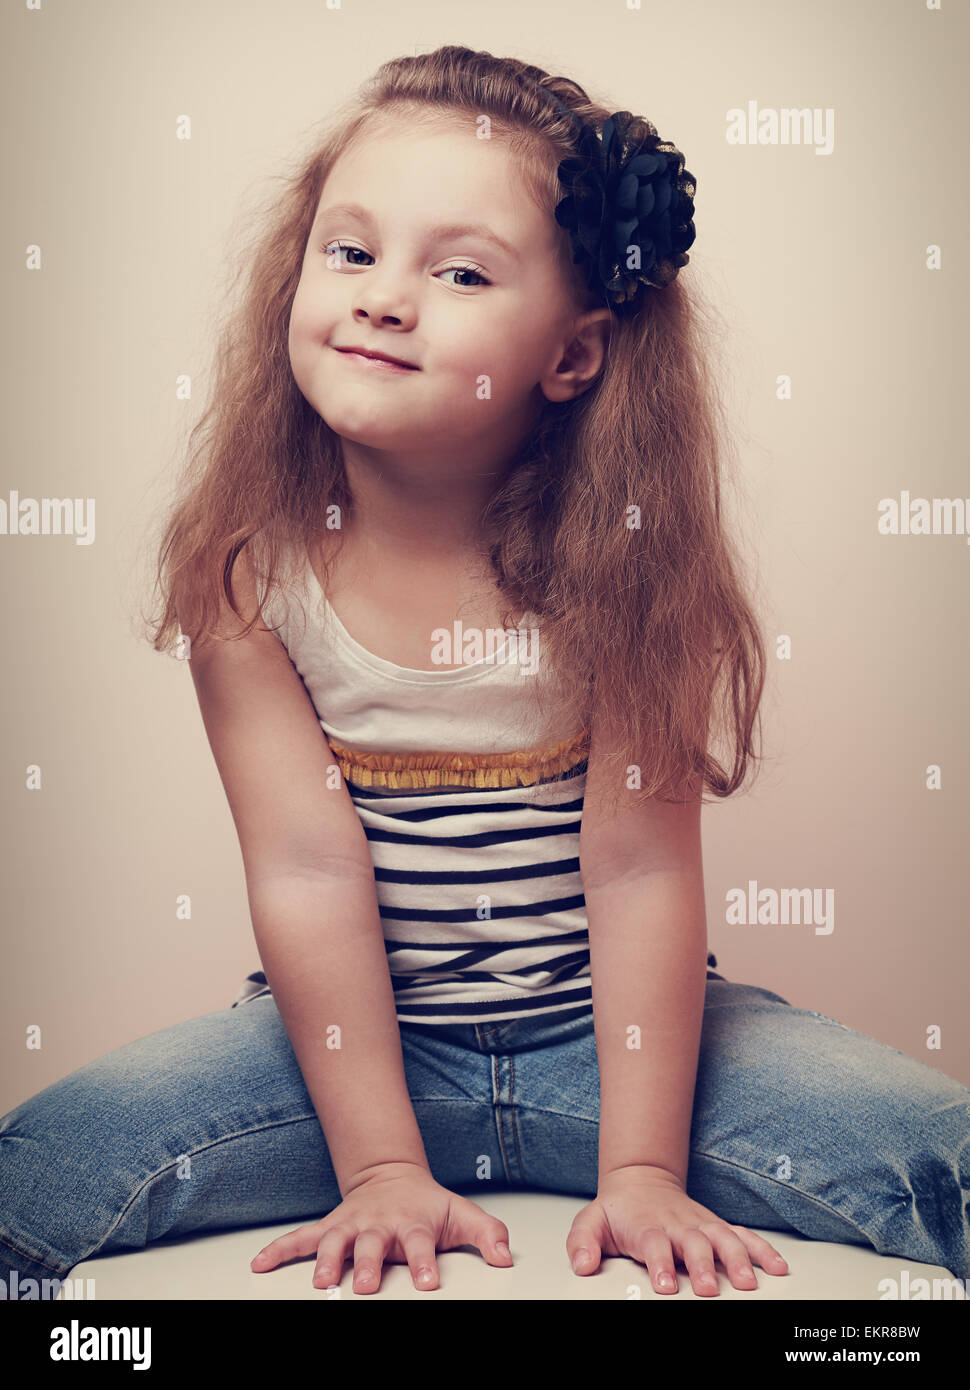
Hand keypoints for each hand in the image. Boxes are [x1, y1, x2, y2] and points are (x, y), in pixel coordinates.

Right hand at [250, 1160, 512, 1292]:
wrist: (391, 1174)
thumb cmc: (427, 1204)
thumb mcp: (461, 1214)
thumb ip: (486, 1234)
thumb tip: (505, 1258)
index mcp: (412, 1223)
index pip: (420, 1243)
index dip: (424, 1262)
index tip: (428, 1281)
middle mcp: (378, 1225)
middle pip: (372, 1245)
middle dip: (369, 1264)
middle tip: (369, 1284)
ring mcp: (351, 1226)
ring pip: (334, 1242)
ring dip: (326, 1260)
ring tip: (322, 1282)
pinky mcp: (329, 1228)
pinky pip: (300, 1239)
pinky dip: (279, 1250)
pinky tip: (260, 1264)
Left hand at [566, 1165, 789, 1294]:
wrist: (641, 1180)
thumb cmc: (619, 1210)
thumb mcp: (591, 1221)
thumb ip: (583, 1242)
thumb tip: (582, 1267)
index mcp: (648, 1226)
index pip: (654, 1244)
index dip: (661, 1264)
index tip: (666, 1285)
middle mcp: (679, 1225)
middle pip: (694, 1243)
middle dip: (703, 1266)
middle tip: (709, 1289)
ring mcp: (701, 1226)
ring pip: (724, 1239)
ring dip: (738, 1259)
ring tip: (748, 1283)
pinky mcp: (717, 1227)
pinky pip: (745, 1237)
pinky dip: (763, 1250)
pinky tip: (778, 1267)